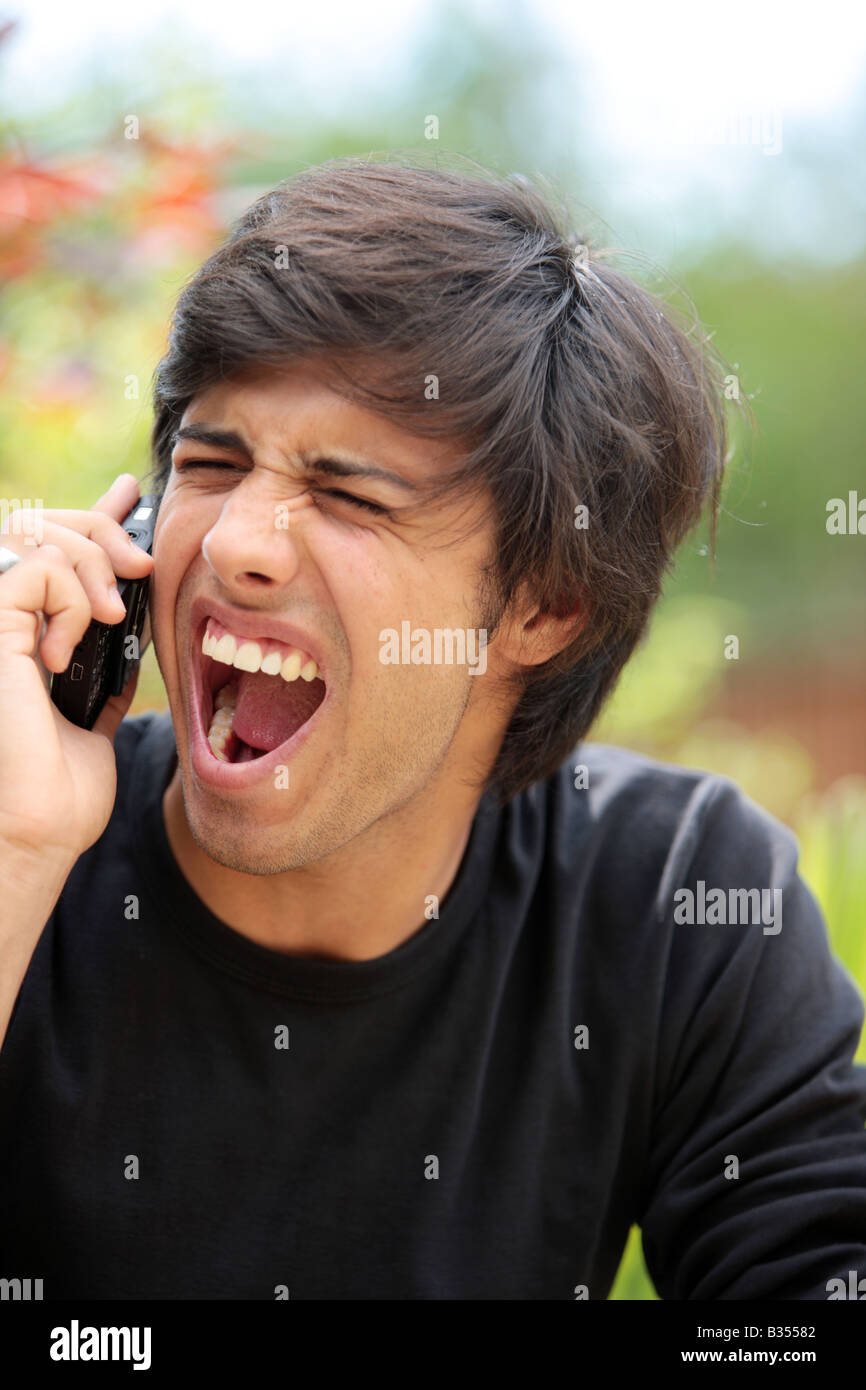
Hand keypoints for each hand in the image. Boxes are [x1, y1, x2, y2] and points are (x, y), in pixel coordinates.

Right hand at [0, 474, 155, 863]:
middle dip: (104, 530)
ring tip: (113, 618)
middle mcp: (5, 622)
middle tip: (141, 567)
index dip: (94, 514)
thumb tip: (136, 619)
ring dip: (94, 565)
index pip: (54, 548)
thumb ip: (107, 662)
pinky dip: (71, 600)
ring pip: (42, 536)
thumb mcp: (99, 709)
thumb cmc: (63, 789)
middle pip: (46, 525)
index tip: (131, 495)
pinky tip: (66, 652)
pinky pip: (38, 569)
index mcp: (26, 634)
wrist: (43, 829)